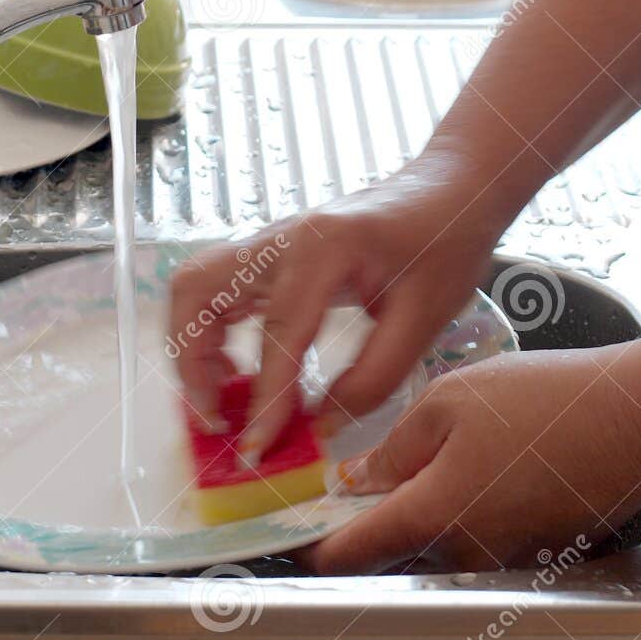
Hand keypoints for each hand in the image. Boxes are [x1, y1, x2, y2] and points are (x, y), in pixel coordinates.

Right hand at [168, 158, 506, 460]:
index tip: (258, 448)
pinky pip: (215, 289)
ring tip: (223, 397)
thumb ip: (373, 377)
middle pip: (197, 291)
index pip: (278, 331)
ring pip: (194, 287)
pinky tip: (238, 368)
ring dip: (192, 346)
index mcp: (324, 247)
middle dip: (193, 362)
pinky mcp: (268, 254)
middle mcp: (281, 238)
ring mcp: (268, 242)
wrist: (448, 191)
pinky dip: (209, 332)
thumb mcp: (426, 317)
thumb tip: (319, 427)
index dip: (265, 397)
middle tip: (218, 417)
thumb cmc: (445, 243)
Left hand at [307, 345, 640, 572]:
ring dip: (421, 507)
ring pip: (439, 537)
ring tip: (423, 455)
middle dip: (367, 520)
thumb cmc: (544, 399)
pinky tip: (482, 459)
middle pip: (394, 547)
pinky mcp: (539, 544)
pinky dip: (467, 504)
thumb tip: (358, 480)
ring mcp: (507, 553)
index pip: (351, 553)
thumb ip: (394, 449)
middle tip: (348, 480)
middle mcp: (467, 550)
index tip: (290, 532)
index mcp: (432, 515)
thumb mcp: (448, 402)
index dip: (313, 547)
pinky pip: (483, 530)